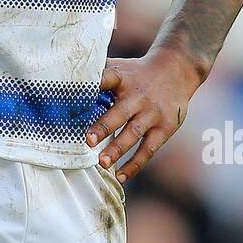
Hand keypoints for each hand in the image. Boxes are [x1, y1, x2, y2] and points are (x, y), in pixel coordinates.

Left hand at [86, 47, 203, 183]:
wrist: (177, 70)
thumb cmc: (137, 73)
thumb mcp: (121, 67)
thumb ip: (98, 73)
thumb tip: (64, 81)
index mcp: (124, 77)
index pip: (107, 78)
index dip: (94, 85)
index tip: (76, 96)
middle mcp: (138, 96)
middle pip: (120, 112)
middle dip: (103, 127)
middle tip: (87, 141)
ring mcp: (153, 113)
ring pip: (134, 133)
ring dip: (117, 149)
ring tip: (102, 163)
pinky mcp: (165, 127)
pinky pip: (148, 149)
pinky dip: (135, 164)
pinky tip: (120, 176)